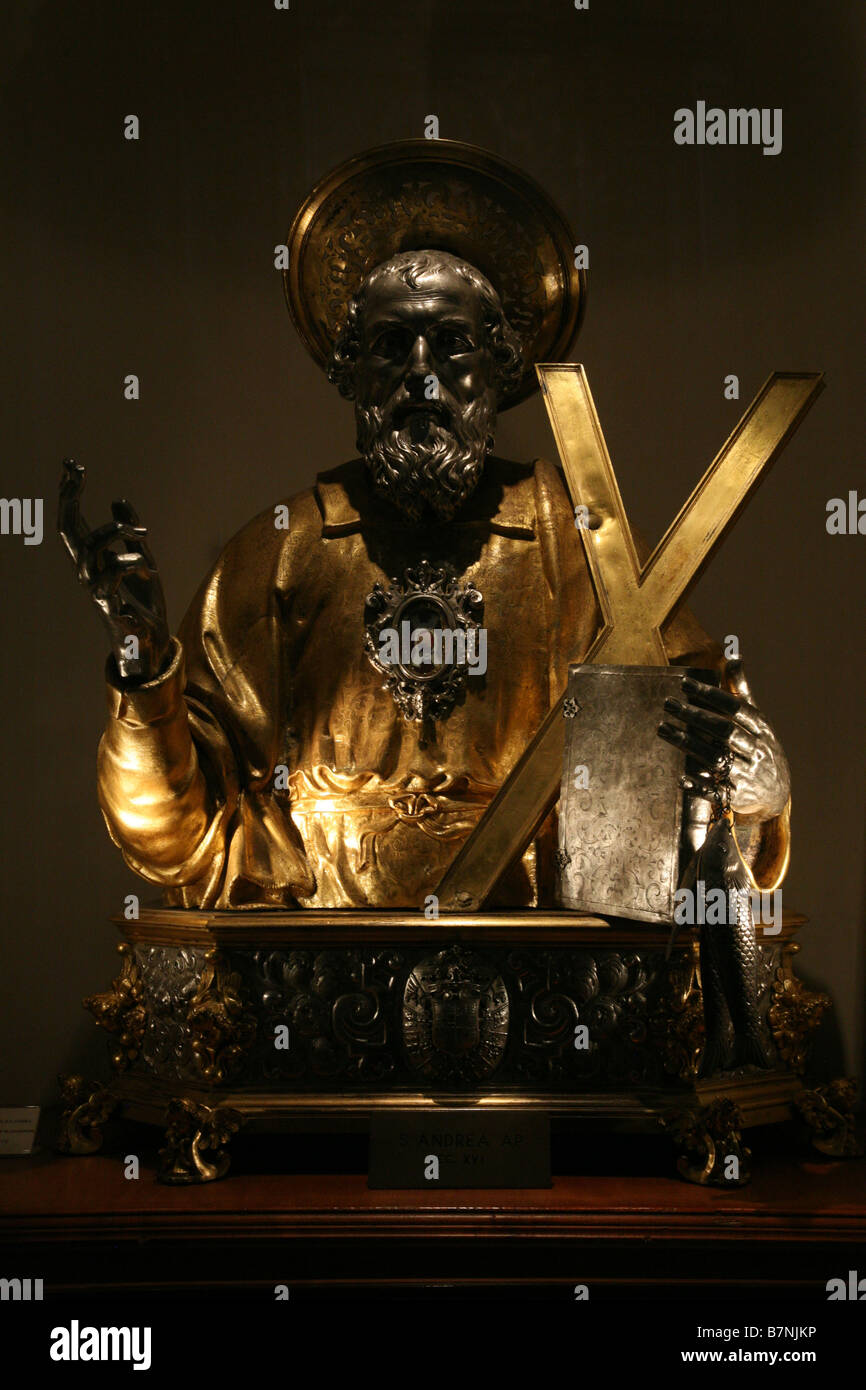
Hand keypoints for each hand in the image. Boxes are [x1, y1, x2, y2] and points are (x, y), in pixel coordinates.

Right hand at [58, 458, 170, 683]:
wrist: (151, 640)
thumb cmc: (143, 601)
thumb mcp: (143, 559)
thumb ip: (130, 534)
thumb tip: (118, 499)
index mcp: (95, 560)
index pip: (73, 521)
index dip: (70, 493)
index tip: (73, 465)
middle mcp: (89, 573)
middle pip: (69, 533)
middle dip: (72, 502)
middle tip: (85, 476)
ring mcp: (98, 591)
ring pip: (90, 554)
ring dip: (115, 535)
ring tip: (142, 535)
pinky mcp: (112, 609)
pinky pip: (111, 583)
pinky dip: (129, 568)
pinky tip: (146, 568)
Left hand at [657, 659, 789, 820]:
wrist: (777, 793)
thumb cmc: (759, 746)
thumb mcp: (756, 719)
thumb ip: (741, 690)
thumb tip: (733, 654)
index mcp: (761, 728)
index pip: (735, 708)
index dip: (710, 695)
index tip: (684, 683)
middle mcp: (756, 750)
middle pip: (724, 731)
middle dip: (695, 716)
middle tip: (668, 704)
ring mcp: (747, 774)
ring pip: (716, 758)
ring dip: (688, 744)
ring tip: (663, 728)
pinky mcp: (737, 797)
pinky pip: (717, 793)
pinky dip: (699, 786)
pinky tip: (680, 778)